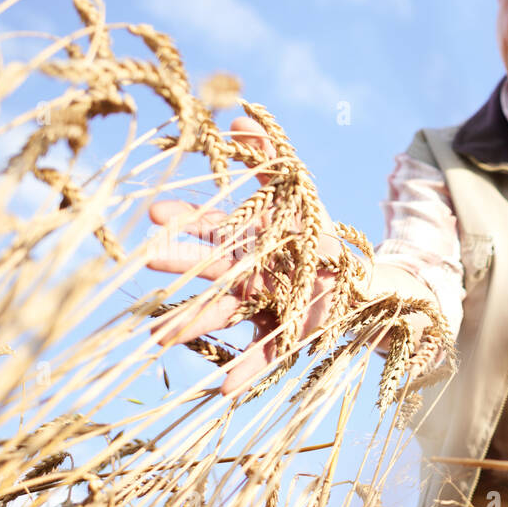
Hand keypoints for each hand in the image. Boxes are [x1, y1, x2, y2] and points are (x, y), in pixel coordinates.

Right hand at [140, 116, 346, 395]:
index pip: (210, 229)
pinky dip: (247, 372)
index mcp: (246, 244)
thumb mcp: (299, 196)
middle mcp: (246, 276)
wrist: (361, 282)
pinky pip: (266, 355)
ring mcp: (262, 307)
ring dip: (193, 324)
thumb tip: (240, 116)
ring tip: (159, 335)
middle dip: (180, 266)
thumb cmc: (317, 239)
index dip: (186, 221)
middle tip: (146, 261)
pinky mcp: (286, 335)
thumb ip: (270, 161)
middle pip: (210, 271)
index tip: (155, 211)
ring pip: (224, 315)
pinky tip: (224, 389)